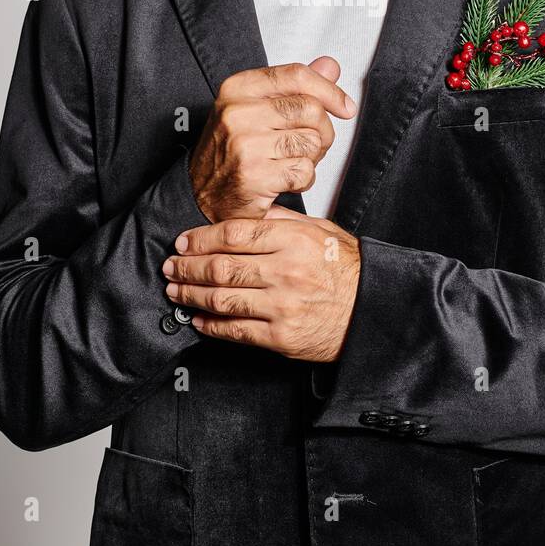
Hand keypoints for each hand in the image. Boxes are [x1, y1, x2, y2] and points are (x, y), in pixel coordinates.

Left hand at [162, 206, 361, 361]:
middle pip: (222, 266)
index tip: (184, 241)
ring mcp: (282, 306)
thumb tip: (249, 208)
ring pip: (222, 299)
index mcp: (293, 241)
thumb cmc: (347, 270)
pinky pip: (236, 331)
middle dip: (188, 267)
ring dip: (192, 295)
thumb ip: (282, 219)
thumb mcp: (320, 230)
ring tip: (177, 291)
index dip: (201, 238)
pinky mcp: (281, 337)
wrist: (372, 311)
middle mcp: (285, 272)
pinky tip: (198, 319)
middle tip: (172, 266)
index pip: (234, 234)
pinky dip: (211, 325)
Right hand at [188, 57, 356, 222]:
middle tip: (311, 144)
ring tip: (291, 162)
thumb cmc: (230, 149)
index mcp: (237, 88)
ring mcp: (244, 144)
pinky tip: (285, 179)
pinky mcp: (254, 176)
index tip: (344, 106)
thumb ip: (294, 86)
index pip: (297, 75)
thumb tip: (330, 66)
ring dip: (312, 158)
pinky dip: (303, 179)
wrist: (198, 194)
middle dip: (323, 131)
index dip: (329, 89)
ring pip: (312, 142)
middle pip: (311, 109)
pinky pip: (305, 171)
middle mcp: (237, 112)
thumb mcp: (255, 108)